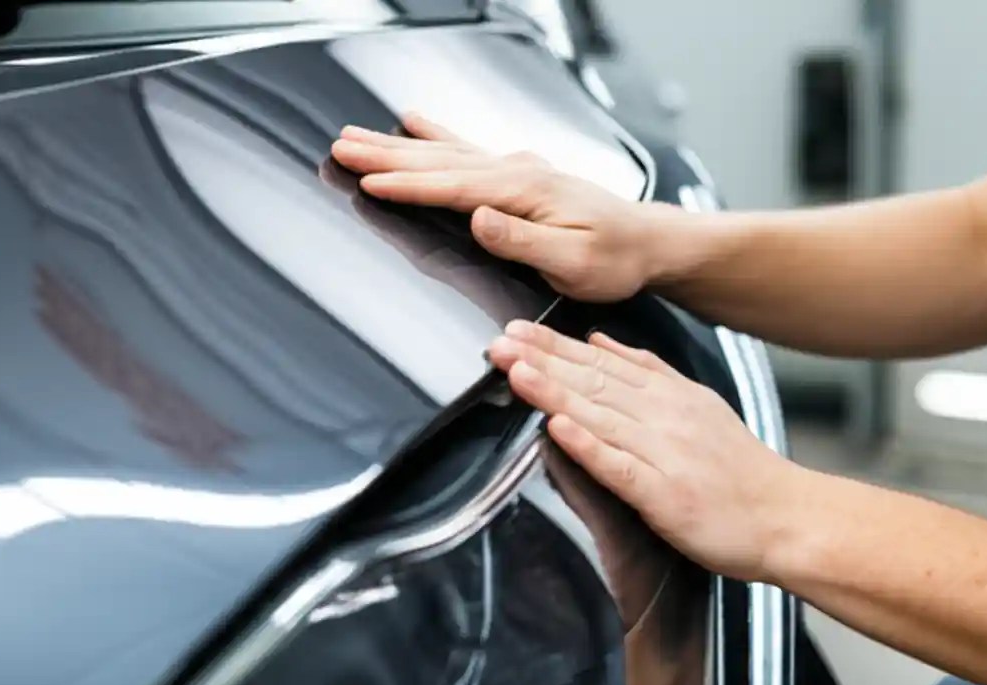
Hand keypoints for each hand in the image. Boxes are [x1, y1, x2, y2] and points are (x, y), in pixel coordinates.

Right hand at [331, 113, 690, 301]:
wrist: (646, 243)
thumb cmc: (613, 259)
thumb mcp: (573, 261)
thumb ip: (522, 239)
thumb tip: (479, 219)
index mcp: (523, 193)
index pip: (451, 187)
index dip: (406, 184)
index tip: (366, 179)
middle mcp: (515, 172)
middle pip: (436, 159)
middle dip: (385, 153)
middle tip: (340, 145)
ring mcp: (515, 169)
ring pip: (443, 150)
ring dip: (397, 144)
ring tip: (357, 135)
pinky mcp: (517, 174)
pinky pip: (463, 149)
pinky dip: (434, 133)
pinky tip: (414, 122)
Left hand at [487, 320, 803, 582]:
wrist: (789, 517)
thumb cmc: (740, 470)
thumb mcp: (699, 404)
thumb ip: (649, 371)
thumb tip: (601, 340)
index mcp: (668, 395)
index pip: (600, 362)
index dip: (554, 346)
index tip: (515, 330)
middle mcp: (663, 417)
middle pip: (592, 382)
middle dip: (541, 360)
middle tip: (499, 343)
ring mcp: (663, 454)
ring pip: (599, 416)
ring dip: (554, 392)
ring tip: (516, 372)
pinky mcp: (665, 494)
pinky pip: (619, 467)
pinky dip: (588, 446)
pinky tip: (558, 429)